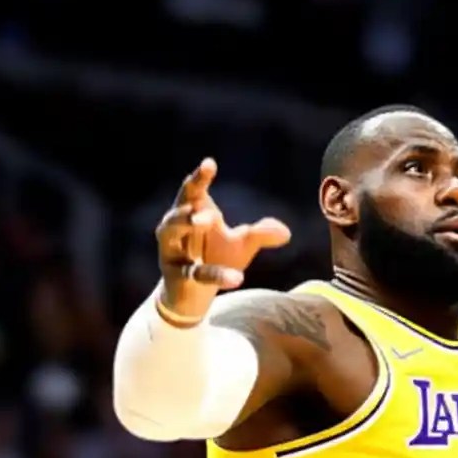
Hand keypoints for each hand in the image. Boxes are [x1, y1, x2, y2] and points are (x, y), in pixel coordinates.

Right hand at [155, 158, 291, 321]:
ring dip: (185, 224)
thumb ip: (261, 235)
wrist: (193, 294)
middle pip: (177, 208)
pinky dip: (216, 274)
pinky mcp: (174, 275)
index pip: (193, 190)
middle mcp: (176, 227)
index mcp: (193, 212)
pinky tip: (238, 278)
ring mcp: (170, 250)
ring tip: (205, 220)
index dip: (200, 177)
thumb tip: (286, 232)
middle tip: (209, 207)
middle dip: (190, 204)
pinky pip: (194, 273)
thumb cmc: (215, 258)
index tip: (210, 163)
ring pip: (170, 233)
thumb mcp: (241, 245)